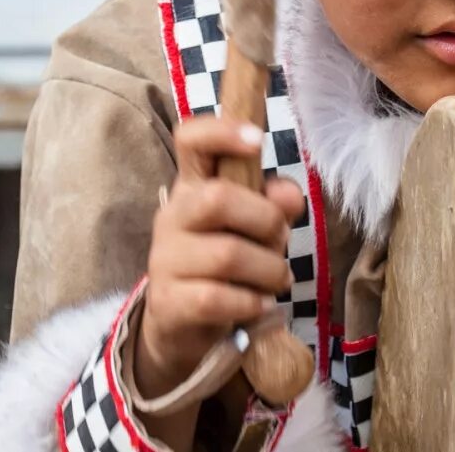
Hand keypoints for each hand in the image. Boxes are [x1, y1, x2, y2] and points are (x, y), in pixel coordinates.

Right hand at [137, 116, 306, 393]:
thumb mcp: (254, 223)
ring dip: (268, 269)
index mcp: (193, 185)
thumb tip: (290, 196)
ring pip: (227, 254)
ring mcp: (164, 259)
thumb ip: (275, 201)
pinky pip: (216, 298)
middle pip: (218, 198)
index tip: (258, 139)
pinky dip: (251, 302)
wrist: (183, 322)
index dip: (222, 131)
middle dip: (266, 220)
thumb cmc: (227, 258)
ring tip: (277, 279)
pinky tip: (261, 304)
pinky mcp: (167, 302)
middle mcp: (173, 215)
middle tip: (281, 240)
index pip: (191, 139)